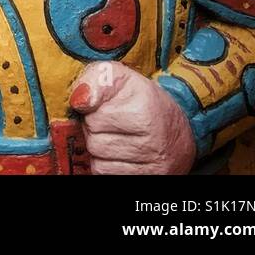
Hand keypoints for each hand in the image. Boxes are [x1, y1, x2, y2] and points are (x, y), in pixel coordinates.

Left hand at [70, 61, 196, 174]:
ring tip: (116, 137)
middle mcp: (152, 141)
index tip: (105, 108)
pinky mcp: (150, 178)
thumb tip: (78, 101)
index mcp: (143, 111)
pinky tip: (119, 153)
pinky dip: (107, 165)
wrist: (176, 126)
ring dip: (101, 150)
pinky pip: (107, 174)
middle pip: (94, 142)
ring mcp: (153, 164)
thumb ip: (94, 80)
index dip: (92, 111)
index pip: (93, 119)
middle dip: (95, 131)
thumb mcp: (119, 76)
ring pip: (99, 162)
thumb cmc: (141, 99)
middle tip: (111, 124)